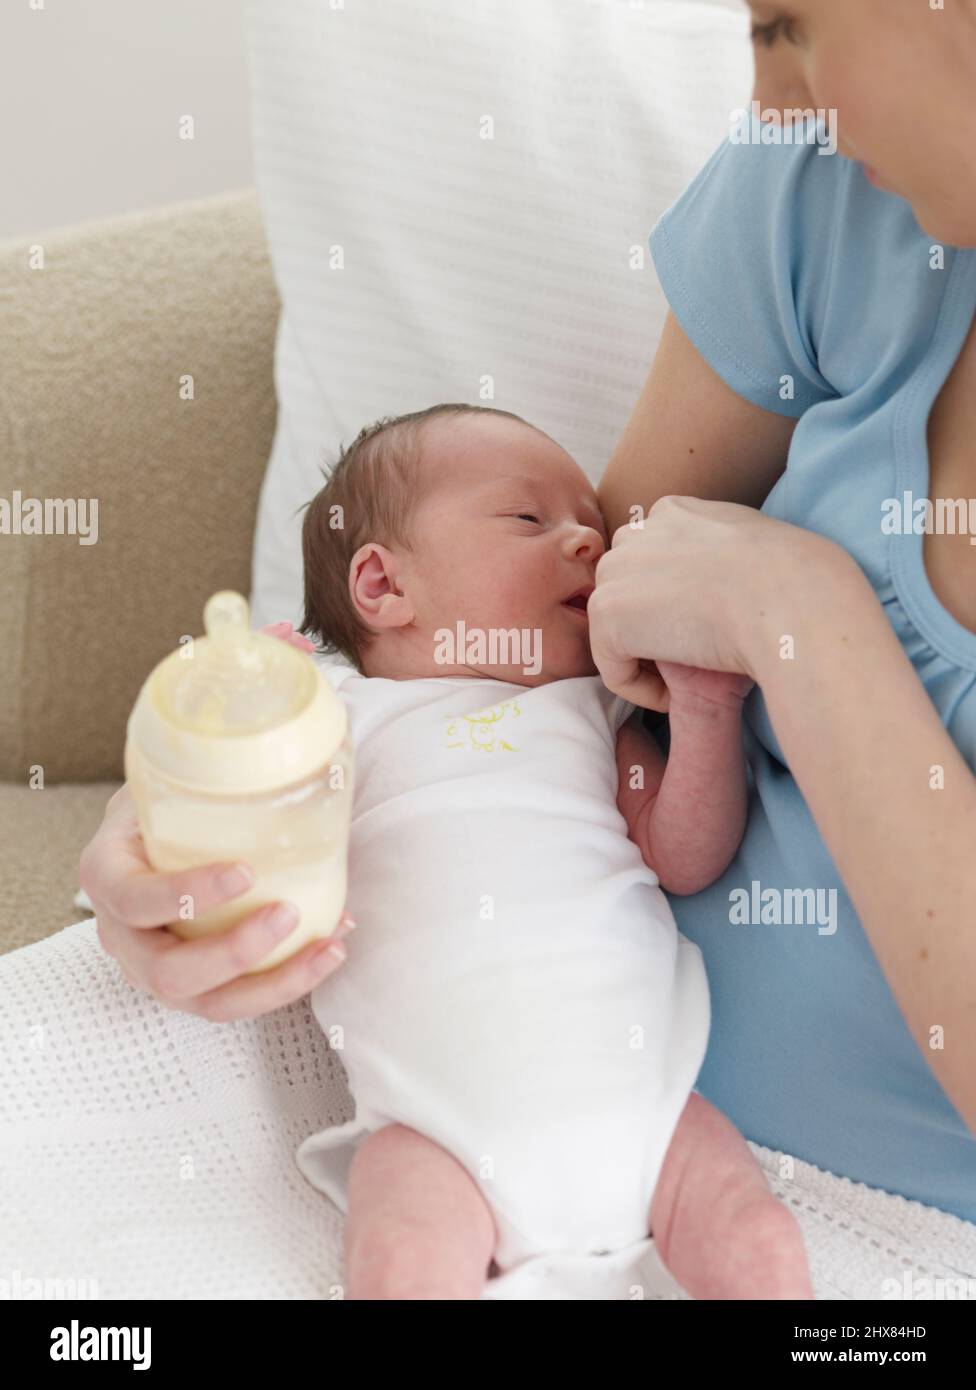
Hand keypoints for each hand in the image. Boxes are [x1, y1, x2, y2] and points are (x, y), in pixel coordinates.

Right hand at [80, 621, 350, 1020]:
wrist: (170, 835)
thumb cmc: (177, 797)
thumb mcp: (187, 749)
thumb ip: (234, 695)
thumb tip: (288, 640)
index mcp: (111, 866)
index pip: (126, 892)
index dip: (178, 891)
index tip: (242, 869)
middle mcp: (127, 929)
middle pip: (164, 967)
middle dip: (228, 950)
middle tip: (285, 915)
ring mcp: (160, 965)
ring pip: (203, 1001)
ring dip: (267, 983)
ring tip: (323, 945)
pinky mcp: (200, 985)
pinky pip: (236, 1002)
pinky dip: (287, 985)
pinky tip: (331, 949)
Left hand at [588, 495, 845, 709]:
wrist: (788, 601)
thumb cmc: (794, 583)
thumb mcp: (754, 548)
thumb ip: (718, 556)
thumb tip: (716, 582)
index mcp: (674, 512)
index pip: (650, 562)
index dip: (670, 606)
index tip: (704, 632)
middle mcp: (637, 532)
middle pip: (624, 594)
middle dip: (649, 630)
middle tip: (691, 660)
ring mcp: (616, 570)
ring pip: (617, 631)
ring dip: (646, 661)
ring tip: (687, 680)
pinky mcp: (608, 613)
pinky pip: (612, 667)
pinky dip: (641, 690)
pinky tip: (676, 694)